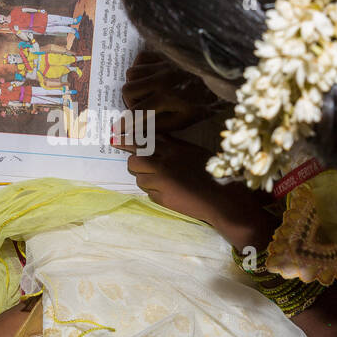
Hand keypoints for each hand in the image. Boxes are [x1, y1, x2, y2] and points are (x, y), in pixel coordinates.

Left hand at [115, 125, 276, 250]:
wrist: (222, 198)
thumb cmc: (212, 172)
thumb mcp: (194, 151)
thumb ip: (175, 145)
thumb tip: (157, 137)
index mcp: (173, 150)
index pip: (143, 142)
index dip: (127, 141)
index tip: (114, 139)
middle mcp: (164, 164)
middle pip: (134, 161)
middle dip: (135, 164)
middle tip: (144, 167)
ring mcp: (162, 183)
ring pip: (140, 179)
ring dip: (146, 179)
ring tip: (163, 182)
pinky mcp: (163, 199)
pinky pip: (149, 194)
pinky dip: (155, 192)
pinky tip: (170, 192)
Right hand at [121, 48, 224, 131]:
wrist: (222, 76)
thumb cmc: (205, 102)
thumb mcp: (185, 120)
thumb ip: (159, 126)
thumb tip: (138, 130)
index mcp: (166, 98)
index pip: (136, 112)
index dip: (124, 122)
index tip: (117, 129)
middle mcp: (161, 79)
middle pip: (127, 89)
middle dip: (130, 101)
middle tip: (140, 107)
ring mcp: (162, 64)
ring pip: (132, 74)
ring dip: (135, 85)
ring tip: (146, 92)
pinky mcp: (164, 54)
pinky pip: (140, 58)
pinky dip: (140, 68)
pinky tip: (149, 76)